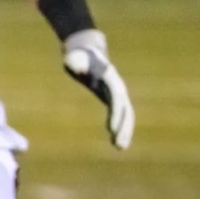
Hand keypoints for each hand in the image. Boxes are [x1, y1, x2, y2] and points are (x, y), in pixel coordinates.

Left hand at [62, 29, 134, 149]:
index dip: (115, 114)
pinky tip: (115, 141)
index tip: (111, 130)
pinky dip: (118, 127)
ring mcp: (116, 92)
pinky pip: (118, 114)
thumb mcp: (74, 58)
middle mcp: (117, 86)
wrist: (86, 50)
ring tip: (121, 148)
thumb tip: (79, 69)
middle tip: (120, 145)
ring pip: (125, 114)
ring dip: (124, 131)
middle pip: (124, 109)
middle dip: (123, 127)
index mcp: (109, 77)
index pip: (115, 98)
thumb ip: (76, 63)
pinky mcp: (112, 98)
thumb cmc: (78, 55)